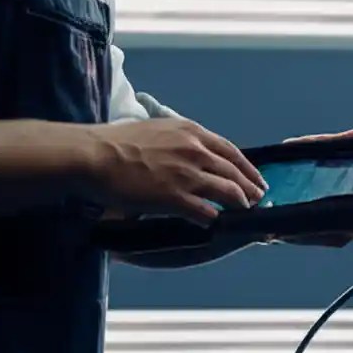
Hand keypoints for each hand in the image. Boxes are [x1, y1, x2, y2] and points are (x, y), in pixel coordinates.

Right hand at [82, 118, 265, 225]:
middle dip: (250, 187)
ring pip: (227, 191)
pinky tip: (216, 222)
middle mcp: (194, 150)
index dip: (247, 167)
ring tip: (245, 211)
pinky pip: (205, 211)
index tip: (255, 177)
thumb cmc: (117, 142)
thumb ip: (180, 141)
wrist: (94, 155)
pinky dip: (214, 218)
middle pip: (234, 172)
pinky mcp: (174, 197)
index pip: (231, 150)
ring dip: (240, 203)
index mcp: (191, 132)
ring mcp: (186, 174)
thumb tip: (193, 154)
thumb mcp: (157, 130)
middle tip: (258, 198)